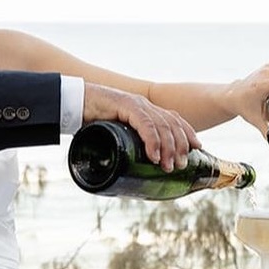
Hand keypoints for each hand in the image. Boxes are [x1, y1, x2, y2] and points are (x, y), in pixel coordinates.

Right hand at [82, 84, 199, 170]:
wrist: (71, 101)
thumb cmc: (90, 118)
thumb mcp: (114, 131)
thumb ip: (125, 141)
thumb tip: (129, 164)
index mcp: (144, 108)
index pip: (173, 118)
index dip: (188, 132)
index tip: (197, 148)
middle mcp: (144, 104)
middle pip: (172, 124)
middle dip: (180, 146)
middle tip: (181, 165)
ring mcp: (136, 104)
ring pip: (162, 126)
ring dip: (168, 149)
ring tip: (168, 167)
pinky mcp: (125, 106)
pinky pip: (145, 125)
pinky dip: (152, 142)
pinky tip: (154, 156)